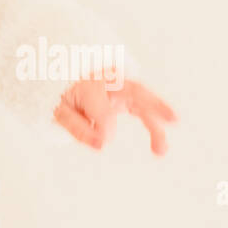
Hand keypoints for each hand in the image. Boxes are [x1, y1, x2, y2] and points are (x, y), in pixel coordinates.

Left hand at [53, 74, 175, 153]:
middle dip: (155, 103)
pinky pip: (141, 107)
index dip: (100, 127)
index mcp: (89, 83)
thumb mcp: (59, 111)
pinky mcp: (123, 96)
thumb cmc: (57, 95)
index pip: (102, 109)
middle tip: (174, 119)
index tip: (100, 141)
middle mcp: (108, 81)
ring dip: (156, 123)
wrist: (53, 77)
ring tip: (161, 149)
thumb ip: (78, 127)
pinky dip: (151, 120)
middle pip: (135, 91)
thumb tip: (104, 145)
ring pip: (143, 101)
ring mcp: (118, 88)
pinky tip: (157, 143)